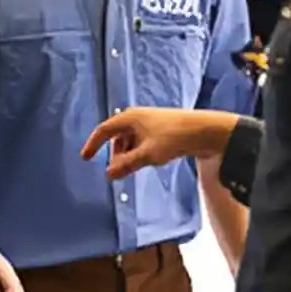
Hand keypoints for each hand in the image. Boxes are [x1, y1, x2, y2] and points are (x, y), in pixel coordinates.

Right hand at [81, 108, 237, 180]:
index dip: (93, 144)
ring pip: (130, 140)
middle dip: (115, 154)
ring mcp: (149, 122)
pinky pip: (141, 141)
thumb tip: (108, 174)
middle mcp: (137, 117)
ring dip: (128, 155)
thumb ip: (127, 165)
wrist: (205, 131)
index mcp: (130, 118)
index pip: (104, 130)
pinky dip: (139, 152)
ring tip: (135, 167)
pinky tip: (148, 161)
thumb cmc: (174, 138)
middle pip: (117, 136)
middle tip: (118, 170)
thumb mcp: (148, 154)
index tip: (85, 157)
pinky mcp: (160, 129)